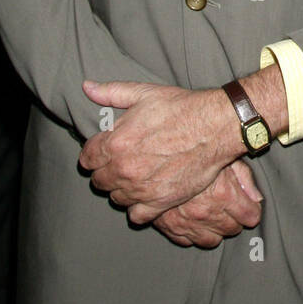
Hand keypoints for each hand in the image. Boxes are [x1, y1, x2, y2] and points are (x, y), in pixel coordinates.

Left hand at [79, 80, 240, 222]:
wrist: (215, 127)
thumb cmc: (182, 108)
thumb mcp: (144, 93)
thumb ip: (111, 93)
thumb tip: (87, 87)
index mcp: (115, 143)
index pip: (87, 158)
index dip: (94, 153)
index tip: (104, 151)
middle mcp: (124, 169)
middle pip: (99, 181)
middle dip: (106, 171)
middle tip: (122, 162)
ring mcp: (142, 189)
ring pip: (116, 198)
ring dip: (121, 188)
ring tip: (136, 177)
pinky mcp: (160, 202)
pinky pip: (136, 216)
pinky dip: (138, 208)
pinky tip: (146, 194)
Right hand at [153, 160, 262, 247]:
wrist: (152, 153)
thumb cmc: (191, 150)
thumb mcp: (223, 155)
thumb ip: (244, 178)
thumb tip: (256, 197)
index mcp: (223, 194)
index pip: (250, 216)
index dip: (251, 210)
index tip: (248, 206)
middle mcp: (205, 212)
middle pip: (232, 229)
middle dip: (234, 219)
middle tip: (229, 206)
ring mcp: (186, 222)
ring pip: (211, 241)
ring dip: (214, 229)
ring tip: (211, 213)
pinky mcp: (168, 227)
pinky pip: (187, 241)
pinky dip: (191, 233)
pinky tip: (192, 219)